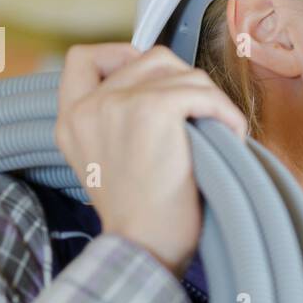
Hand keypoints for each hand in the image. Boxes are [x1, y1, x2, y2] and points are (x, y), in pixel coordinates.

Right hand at [54, 43, 248, 275]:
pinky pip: (203, 92)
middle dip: (185, 82)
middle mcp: (88, 107)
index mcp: (71, 120)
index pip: (83, 58)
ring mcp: (118, 104)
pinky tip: (232, 136)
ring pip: (183, 72)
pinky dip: (226, 112)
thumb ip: (115, 123)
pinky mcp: (153, 110)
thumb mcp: (106, 162)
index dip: (121, 54)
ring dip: (210, 99)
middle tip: (202, 116)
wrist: (144, 248)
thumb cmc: (141, 218)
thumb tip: (163, 87)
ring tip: (220, 131)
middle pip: (149, 58)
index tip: (153, 80)